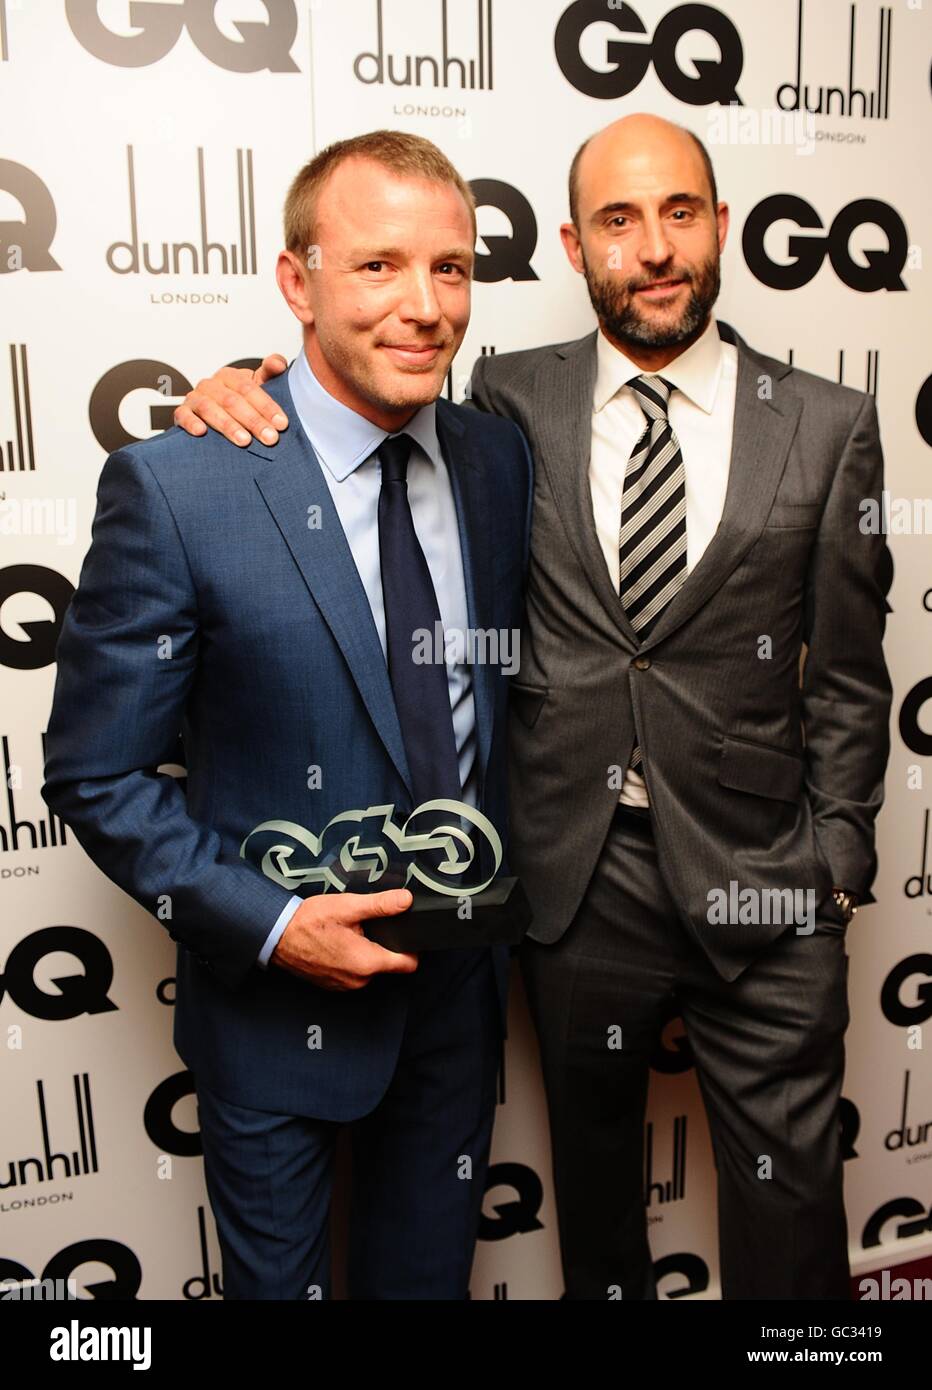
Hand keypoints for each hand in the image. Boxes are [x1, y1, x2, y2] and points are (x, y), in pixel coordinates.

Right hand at [173, 354, 289, 446]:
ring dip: (228, 425)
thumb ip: (270, 373)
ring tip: (244, 441)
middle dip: (253, 420)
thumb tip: (278, 363)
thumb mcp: (257, 386)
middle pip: (232, 400)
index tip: (282, 423)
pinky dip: (191, 423)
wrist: (215, 415)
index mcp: (230, 376)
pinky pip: (183, 415)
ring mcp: (195, 398)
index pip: (249, 388)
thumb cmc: (239, 401)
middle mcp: (211, 385)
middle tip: (270, 438)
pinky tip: (201, 432)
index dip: (266, 405)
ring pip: (209, 409)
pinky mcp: (182, 413)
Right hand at [269, 888, 417, 989]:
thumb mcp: (348, 907)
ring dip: (365, 952)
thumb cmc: (307, 923)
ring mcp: (344, 985)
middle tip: (367, 926)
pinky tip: (338, 943)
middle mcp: (358, 980)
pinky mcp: (333, 984)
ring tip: (349, 933)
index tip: (405, 934)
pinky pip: (353, 973)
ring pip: (369, 968)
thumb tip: (405, 900)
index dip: (411, 947)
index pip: (408, 964)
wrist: (275, 936)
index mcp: (366, 962)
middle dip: (383, 945)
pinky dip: (350, 959)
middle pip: (388, 964)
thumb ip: (380, 905)